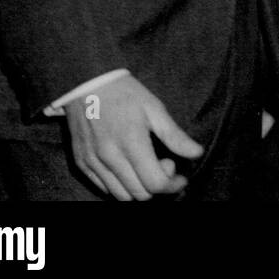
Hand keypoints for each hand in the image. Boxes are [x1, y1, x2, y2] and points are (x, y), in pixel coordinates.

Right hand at [64, 74, 203, 199]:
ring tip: (147, 167)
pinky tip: (129, 168)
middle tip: (164, 165)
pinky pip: (104, 188)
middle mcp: (110, 157)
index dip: (173, 185)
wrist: (87, 83)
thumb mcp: (154, 108)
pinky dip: (121, 186)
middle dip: (158, 187)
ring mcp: (93, 162)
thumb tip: (197, 153)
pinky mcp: (82, 163)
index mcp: (131, 142)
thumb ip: (175, 135)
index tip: (181, 176)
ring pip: (121, 196)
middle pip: (139, 194)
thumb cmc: (125, 93)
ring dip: (140, 189)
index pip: (155, 183)